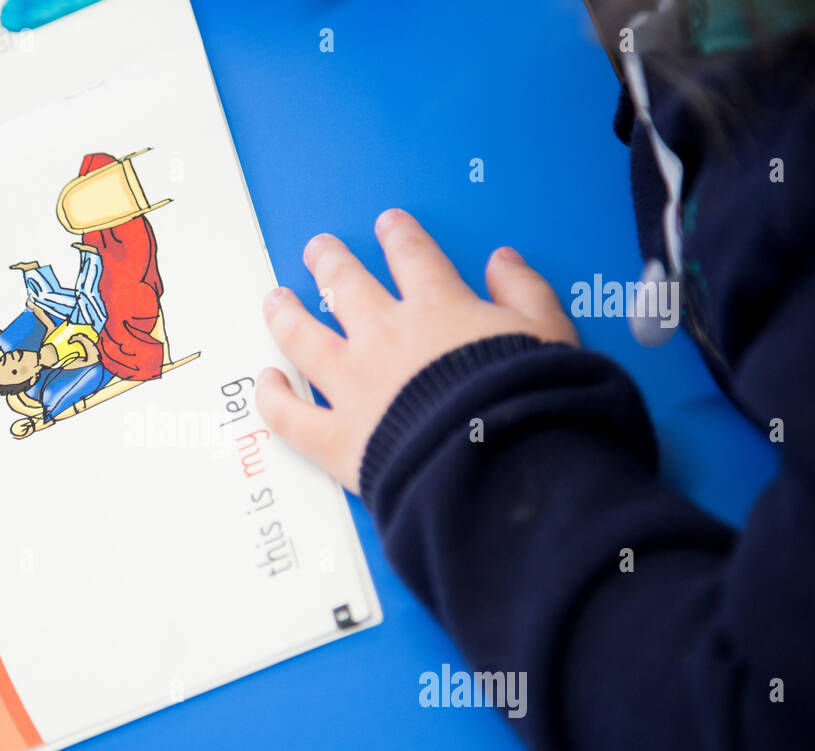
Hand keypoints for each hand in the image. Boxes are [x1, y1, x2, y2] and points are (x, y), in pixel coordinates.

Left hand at [256, 209, 577, 492]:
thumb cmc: (529, 401)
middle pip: (345, 285)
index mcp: (438, 309)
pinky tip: (266, 385)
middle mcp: (386, 338)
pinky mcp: (337, 438)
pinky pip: (290, 415)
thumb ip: (526, 293)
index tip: (389, 225)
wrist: (501, 462)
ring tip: (275, 299)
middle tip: (318, 249)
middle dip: (329, 262)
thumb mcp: (549, 334)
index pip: (413, 259)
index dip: (399, 237)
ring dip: (285, 314)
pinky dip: (273, 399)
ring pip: (303, 337)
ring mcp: (354, 385)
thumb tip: (505, 262)